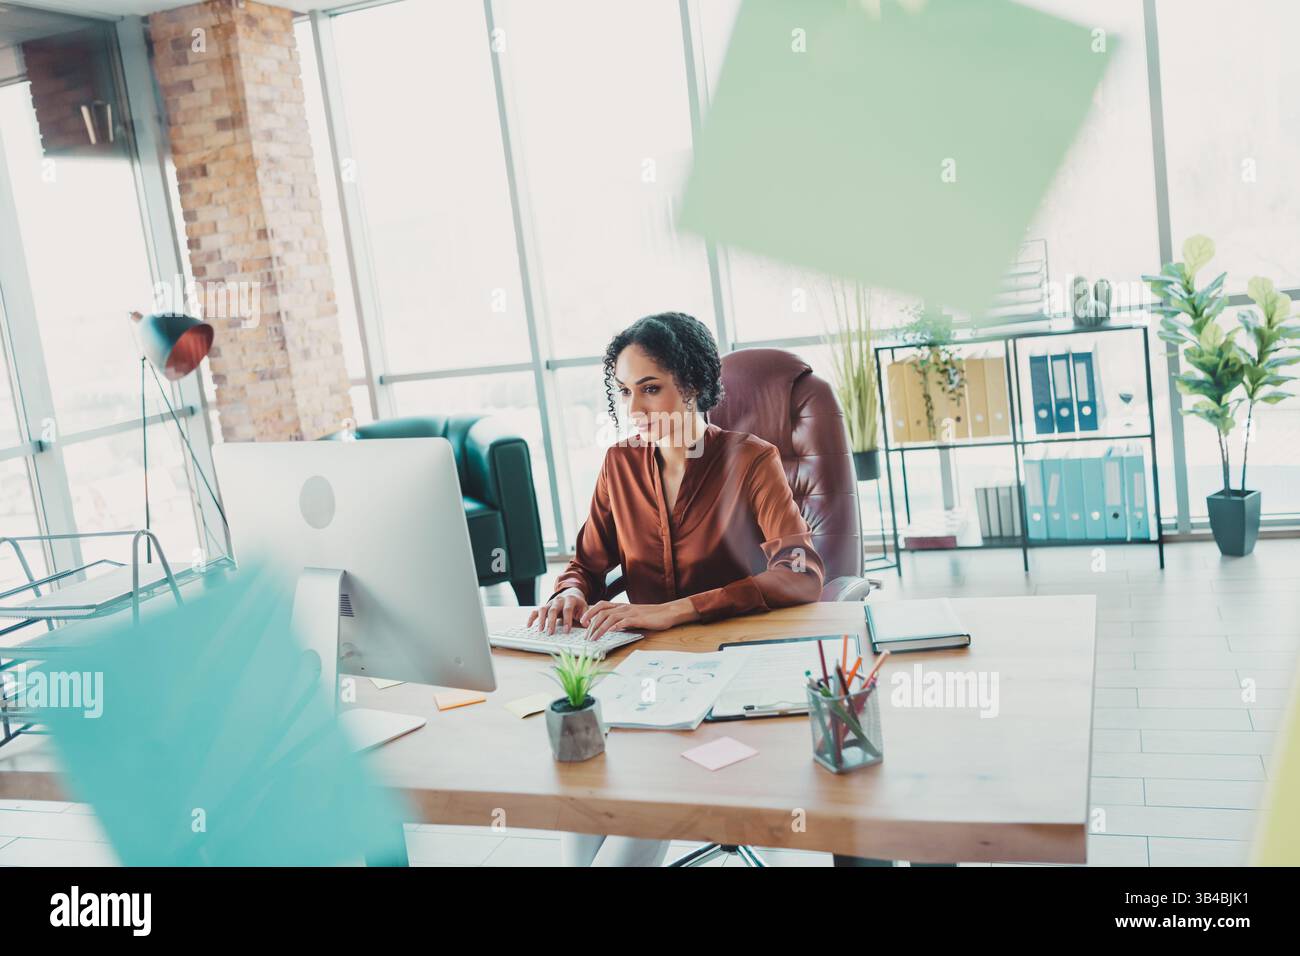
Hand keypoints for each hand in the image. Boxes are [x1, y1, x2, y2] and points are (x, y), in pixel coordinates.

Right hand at [526, 588, 587, 634]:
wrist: (571, 593)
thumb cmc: (578, 604)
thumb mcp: (584, 607)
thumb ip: (585, 616)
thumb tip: (587, 624)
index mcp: (570, 600)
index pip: (567, 610)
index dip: (567, 620)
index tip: (567, 631)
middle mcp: (558, 600)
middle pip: (553, 610)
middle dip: (551, 622)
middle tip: (550, 633)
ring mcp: (550, 603)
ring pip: (543, 609)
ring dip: (541, 620)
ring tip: (540, 631)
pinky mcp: (544, 606)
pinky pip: (536, 611)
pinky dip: (531, 617)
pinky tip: (529, 626)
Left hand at [581, 599, 696, 640]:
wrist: (667, 612)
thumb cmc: (651, 616)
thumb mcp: (633, 616)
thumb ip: (622, 620)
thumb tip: (610, 628)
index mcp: (621, 606)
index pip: (601, 605)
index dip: (590, 612)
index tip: (582, 622)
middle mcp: (623, 607)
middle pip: (601, 612)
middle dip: (591, 624)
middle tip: (585, 635)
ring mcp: (630, 612)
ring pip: (609, 618)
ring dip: (599, 629)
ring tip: (593, 638)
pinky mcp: (638, 619)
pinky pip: (624, 621)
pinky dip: (616, 626)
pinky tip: (610, 631)